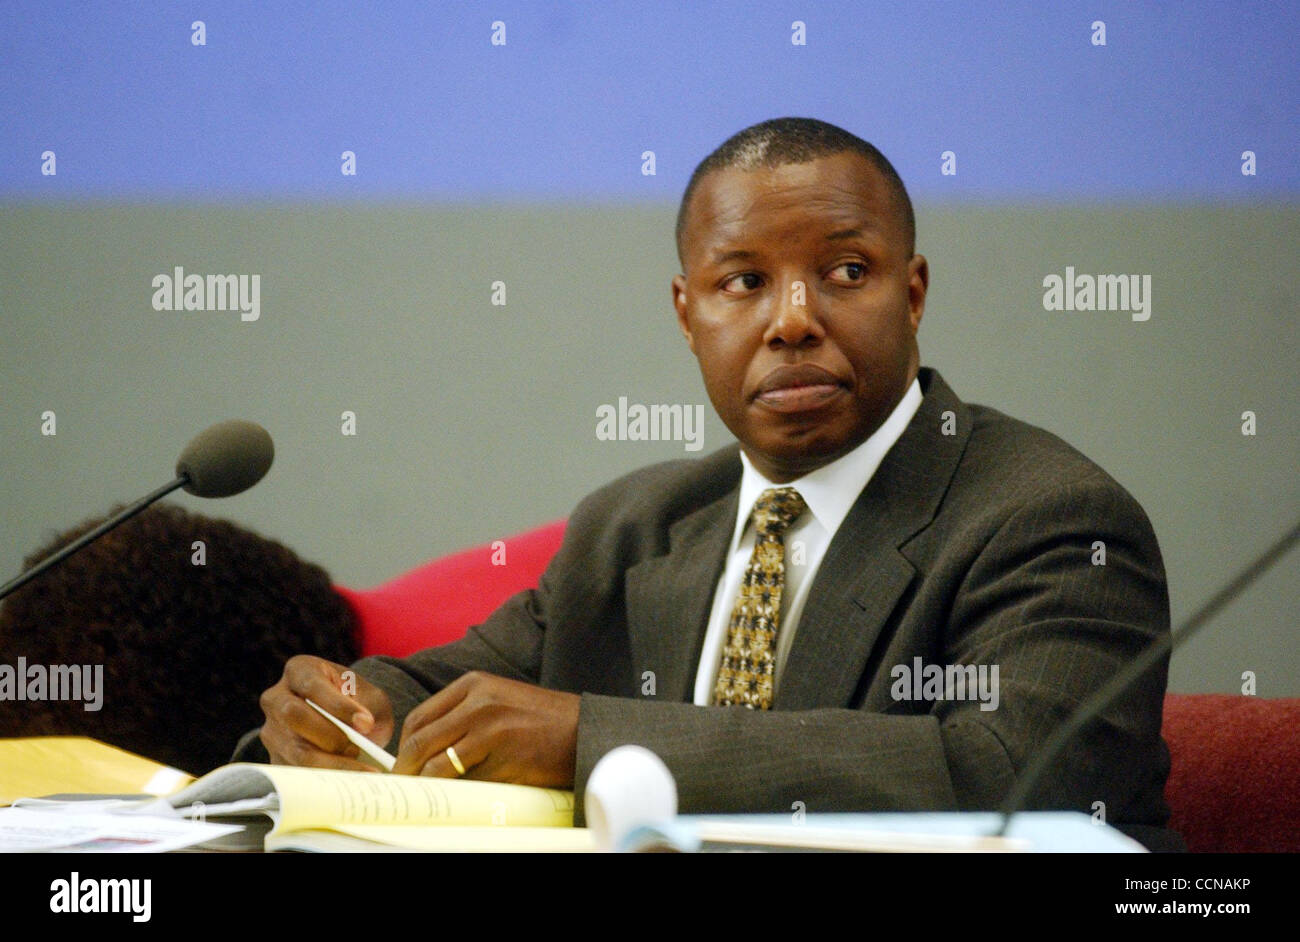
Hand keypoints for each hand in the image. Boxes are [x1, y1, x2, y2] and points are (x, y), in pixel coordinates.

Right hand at [258, 654, 394, 770]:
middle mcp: (277, 697)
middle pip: (293, 716)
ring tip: (360, 770)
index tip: (366, 723)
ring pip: (294, 749)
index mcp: (300, 670)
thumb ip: (368, 708)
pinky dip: (323, 779)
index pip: (313, 686)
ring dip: (330, 762)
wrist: (345, 721)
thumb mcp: (369, 696)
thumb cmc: (358, 702)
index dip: (338, 706)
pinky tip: (348, 783)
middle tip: (358, 747)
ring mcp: (272, 729)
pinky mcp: (275, 757)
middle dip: (330, 735)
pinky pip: (294, 772)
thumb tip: (363, 730)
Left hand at [392, 671, 579, 787]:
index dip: (404, 746)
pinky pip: (465, 782)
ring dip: (426, 787)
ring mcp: (490, 728)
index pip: (420, 717)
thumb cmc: (543, 721)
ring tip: (426, 799)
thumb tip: (425, 750)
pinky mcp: (503, 755)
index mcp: (474, 684)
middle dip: (406, 771)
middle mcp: (478, 702)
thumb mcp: (500, 702)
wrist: (586, 731)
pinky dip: (456, 795)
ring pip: (437, 765)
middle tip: (405, 790)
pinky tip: (457, 800)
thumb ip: (465, 715)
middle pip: (421, 742)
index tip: (403, 766)